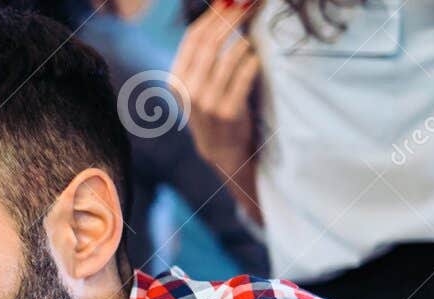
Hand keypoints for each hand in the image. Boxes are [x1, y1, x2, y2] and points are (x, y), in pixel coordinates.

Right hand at [170, 4, 261, 178]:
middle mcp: (189, 91)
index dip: (214, 14)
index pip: (193, 38)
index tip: (232, 0)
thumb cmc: (213, 106)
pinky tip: (256, 56)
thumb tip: (223, 9)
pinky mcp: (229, 111)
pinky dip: (253, 60)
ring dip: (245, 39)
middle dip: (232, 18)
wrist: (220, 148)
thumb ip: (203, 54)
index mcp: (177, 81)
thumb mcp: (197, 83)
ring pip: (228, 56)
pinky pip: (245, 74)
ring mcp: (208, 103)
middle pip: (210, 43)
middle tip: (250, 3)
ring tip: (253, 32)